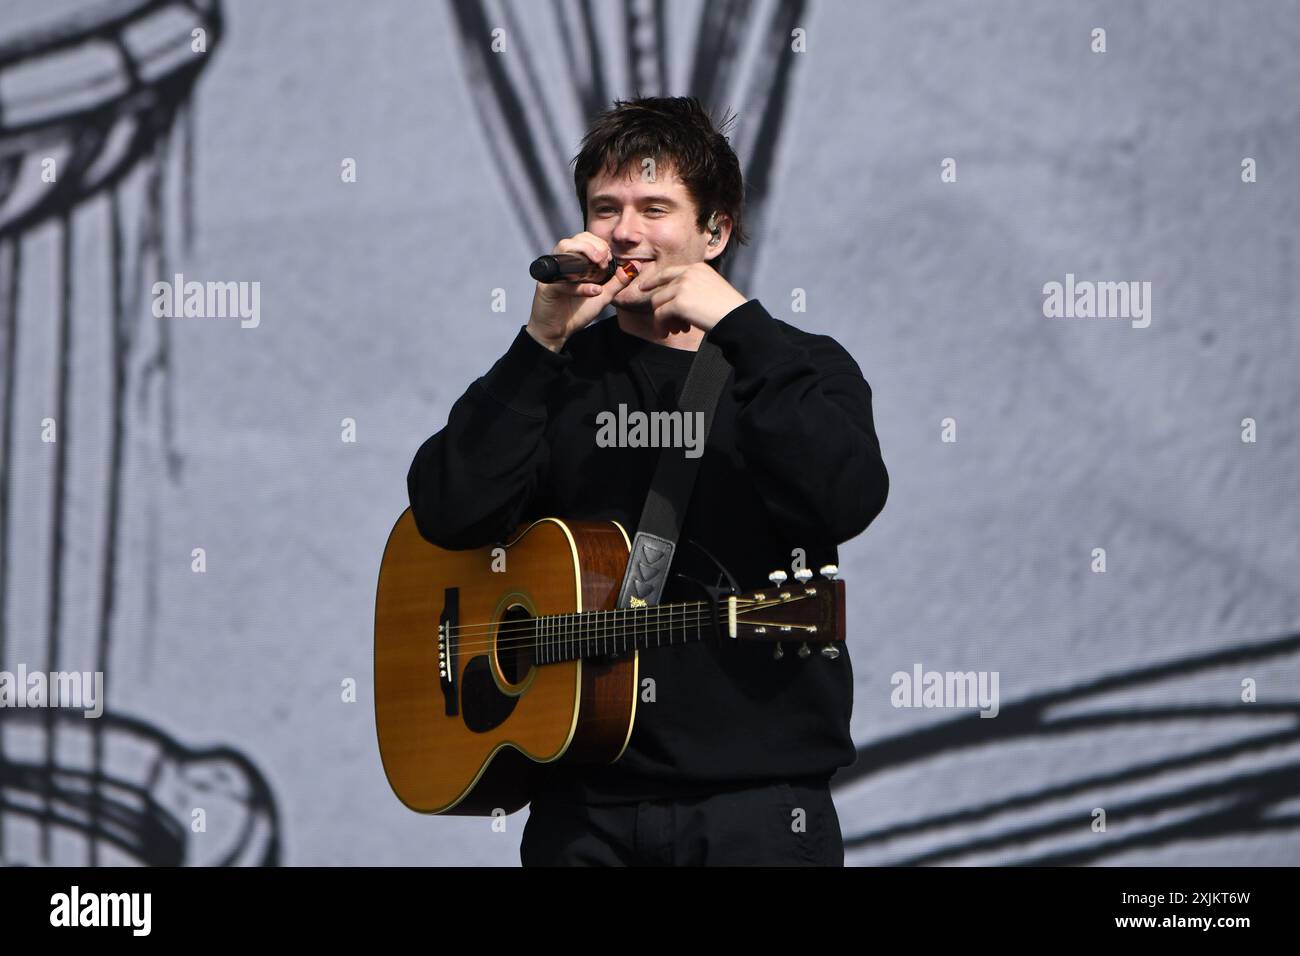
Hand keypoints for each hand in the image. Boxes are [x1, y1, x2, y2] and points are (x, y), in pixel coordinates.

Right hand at [527, 232, 635, 350]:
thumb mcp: (603, 294)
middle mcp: (562, 263)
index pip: (586, 238)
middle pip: (575, 238)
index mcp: (575, 261)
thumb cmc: (577, 311)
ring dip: (585, 253)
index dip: (600, 245)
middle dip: (594, 246)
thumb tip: (635, 265)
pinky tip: (594, 291)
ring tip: (599, 267)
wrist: (558, 331)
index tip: (609, 259)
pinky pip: (562, 281)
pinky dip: (580, 286)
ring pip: (564, 248)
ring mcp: (553, 273)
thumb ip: (618, 280)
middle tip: (604, 262)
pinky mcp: (546, 287)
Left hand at [636, 262, 748, 331]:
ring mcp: (682, 286)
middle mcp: (688, 273)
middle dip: (664, 310)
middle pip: (661, 291)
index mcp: (697, 268)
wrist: (737, 318)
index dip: (653, 281)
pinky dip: (661, 326)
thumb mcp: (711, 289)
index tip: (643, 288)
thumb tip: (672, 302)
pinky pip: (660, 315)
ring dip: (664, 320)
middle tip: (673, 327)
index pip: (668, 272)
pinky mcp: (679, 302)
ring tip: (675, 331)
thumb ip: (692, 289)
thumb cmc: (728, 309)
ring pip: (658, 303)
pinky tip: (670, 333)